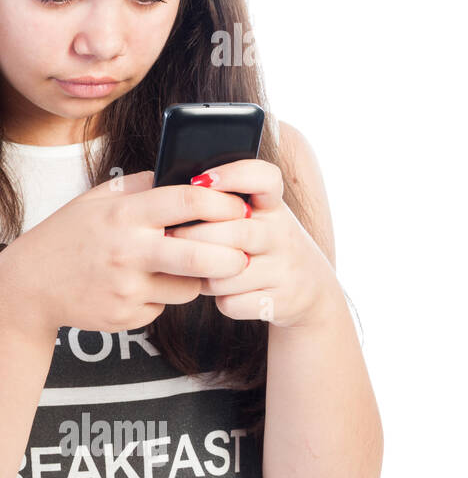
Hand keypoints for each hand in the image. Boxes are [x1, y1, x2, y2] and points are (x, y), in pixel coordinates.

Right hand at [7, 169, 250, 333]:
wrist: (29, 285)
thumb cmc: (67, 236)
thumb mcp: (98, 200)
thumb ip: (143, 188)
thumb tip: (190, 176)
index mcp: (124, 215)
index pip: (188, 201)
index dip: (223, 203)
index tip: (239, 208)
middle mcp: (127, 251)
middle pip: (202, 255)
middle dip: (233, 257)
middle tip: (242, 254)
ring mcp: (126, 288)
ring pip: (189, 288)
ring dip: (193, 279)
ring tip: (177, 267)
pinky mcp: (125, 316)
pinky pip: (162, 308)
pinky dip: (159, 298)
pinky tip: (134, 287)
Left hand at [165, 161, 336, 327]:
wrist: (311, 291)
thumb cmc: (262, 247)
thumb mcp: (255, 219)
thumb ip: (221, 206)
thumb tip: (166, 197)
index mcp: (272, 207)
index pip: (264, 178)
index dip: (234, 175)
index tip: (201, 181)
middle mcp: (282, 234)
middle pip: (236, 231)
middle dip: (195, 236)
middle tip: (169, 237)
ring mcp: (285, 268)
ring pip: (229, 271)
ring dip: (204, 274)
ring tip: (196, 270)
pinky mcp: (281, 301)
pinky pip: (233, 302)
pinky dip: (219, 300)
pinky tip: (222, 293)